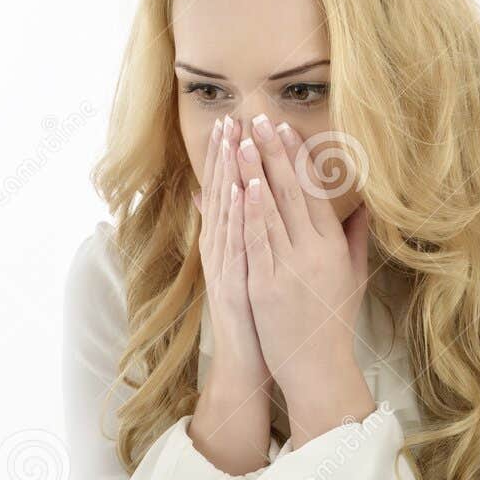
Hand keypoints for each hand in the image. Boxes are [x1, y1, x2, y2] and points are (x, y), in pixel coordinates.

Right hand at [191, 115, 270, 393]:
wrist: (249, 362)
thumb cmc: (257, 317)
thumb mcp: (251, 272)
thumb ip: (244, 239)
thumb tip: (241, 213)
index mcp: (231, 245)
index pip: (230, 192)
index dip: (230, 158)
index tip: (236, 123)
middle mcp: (223, 250)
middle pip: (222, 195)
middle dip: (225, 155)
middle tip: (228, 117)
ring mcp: (226, 265)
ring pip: (225, 211)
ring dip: (227, 173)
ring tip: (230, 139)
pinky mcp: (233, 282)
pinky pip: (234, 242)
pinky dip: (235, 213)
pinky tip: (238, 186)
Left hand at [236, 115, 376, 446]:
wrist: (319, 369)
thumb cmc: (332, 325)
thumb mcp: (352, 278)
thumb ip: (355, 238)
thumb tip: (364, 205)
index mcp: (332, 247)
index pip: (314, 192)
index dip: (298, 158)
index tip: (285, 129)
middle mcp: (313, 252)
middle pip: (292, 192)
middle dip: (274, 152)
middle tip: (260, 119)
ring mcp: (289, 268)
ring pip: (272, 210)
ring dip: (256, 171)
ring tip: (243, 139)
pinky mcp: (266, 286)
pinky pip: (257, 241)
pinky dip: (250, 212)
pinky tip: (242, 186)